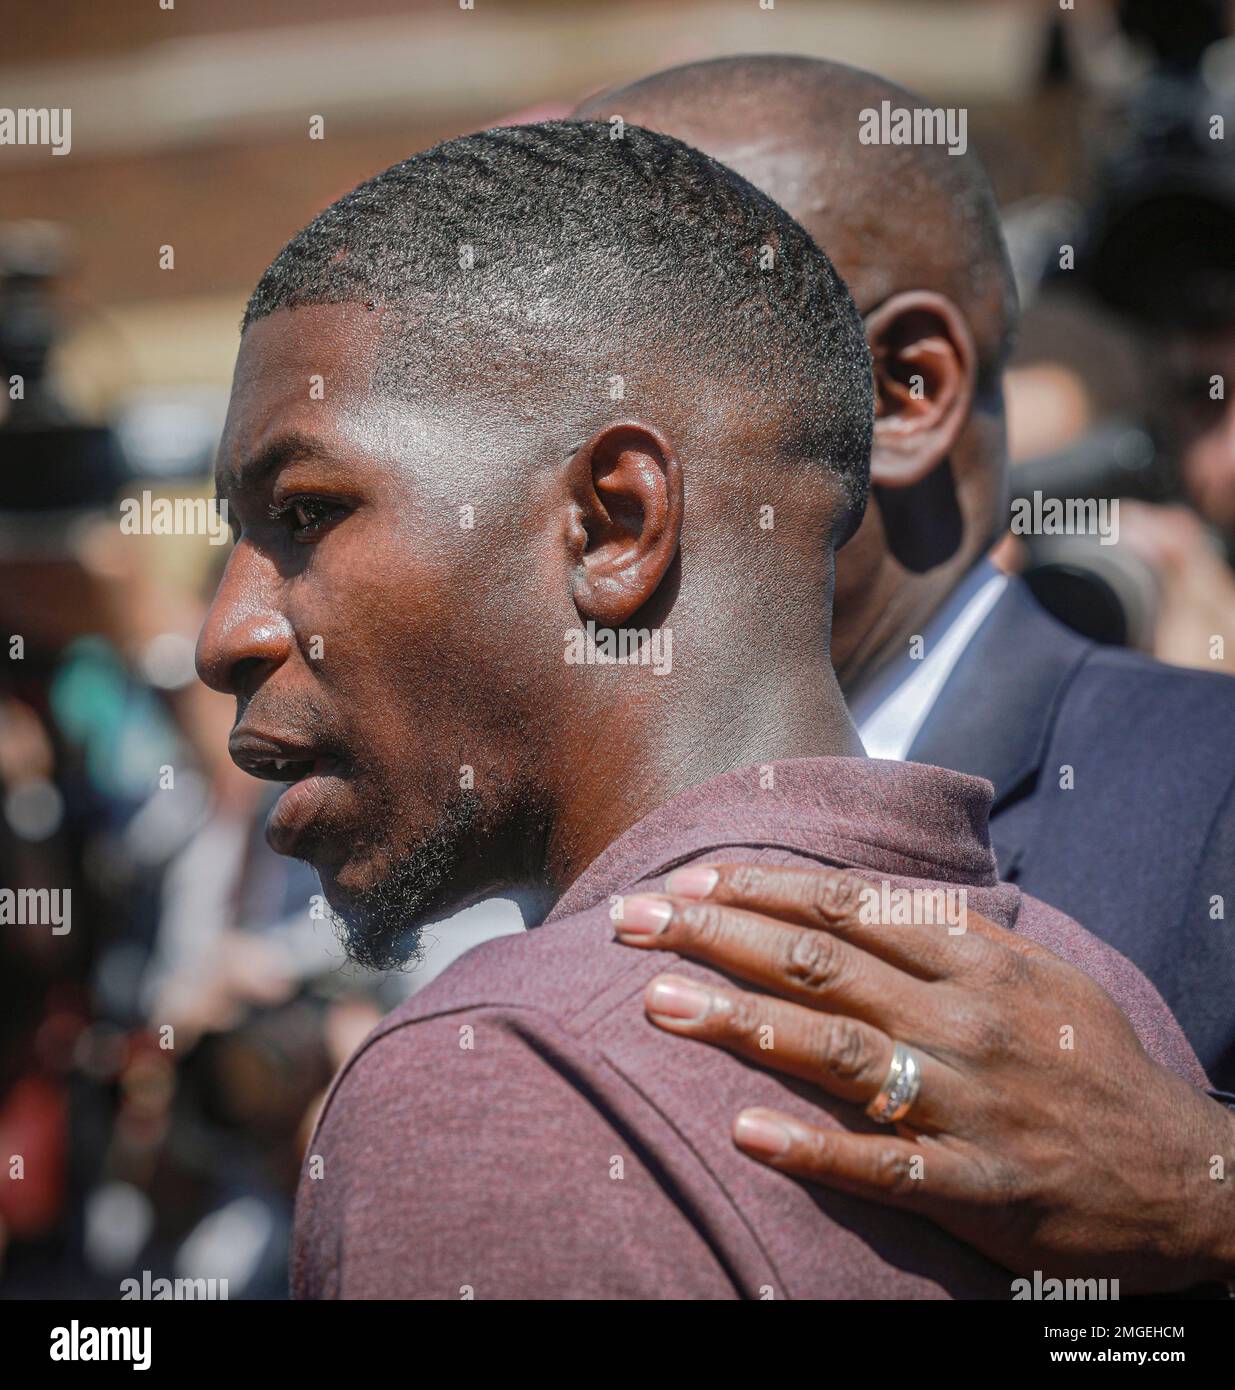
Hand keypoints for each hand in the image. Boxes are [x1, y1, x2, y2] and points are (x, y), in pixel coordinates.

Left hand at [615, 862, 1234, 1291]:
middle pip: (819, 962)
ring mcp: (968, 1102)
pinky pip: (884, 1165)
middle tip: (630, 918)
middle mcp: (965, 1018)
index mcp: (977, 958)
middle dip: (715, 933)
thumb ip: (947, 931)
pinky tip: (744, 1130)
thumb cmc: (1091, 1060)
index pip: (846, 906)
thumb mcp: (1035, 971)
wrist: (1185, 1175)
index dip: (758, 888)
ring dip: (739, 1023)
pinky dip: (813, 1147)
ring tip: (655, 1000)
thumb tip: (852, 894)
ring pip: (837, 1050)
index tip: (688, 879)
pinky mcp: (978, 1186)